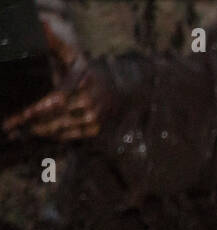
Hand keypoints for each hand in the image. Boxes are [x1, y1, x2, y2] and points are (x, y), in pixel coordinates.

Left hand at [3, 18, 107, 140]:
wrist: (122, 90)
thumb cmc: (89, 72)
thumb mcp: (74, 57)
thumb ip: (57, 44)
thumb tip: (43, 24)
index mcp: (82, 81)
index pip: (56, 99)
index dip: (39, 108)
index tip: (23, 114)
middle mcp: (89, 100)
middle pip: (56, 115)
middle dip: (32, 122)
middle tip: (13, 126)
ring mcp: (94, 116)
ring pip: (63, 127)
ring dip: (42, 130)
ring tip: (25, 130)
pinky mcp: (97, 127)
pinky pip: (73, 135)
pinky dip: (58, 135)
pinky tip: (45, 133)